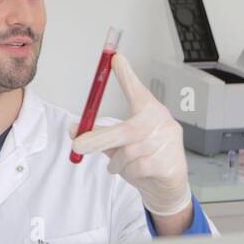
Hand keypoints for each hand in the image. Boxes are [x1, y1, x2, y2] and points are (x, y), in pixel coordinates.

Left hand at [69, 51, 191, 216]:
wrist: (167, 185)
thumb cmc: (143, 158)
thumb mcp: (120, 144)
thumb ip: (99, 135)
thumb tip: (74, 130)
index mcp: (149, 111)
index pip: (137, 90)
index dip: (126, 75)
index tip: (115, 58)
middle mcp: (161, 121)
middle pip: (126, 129)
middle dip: (99, 139)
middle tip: (77, 146)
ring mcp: (168, 142)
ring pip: (128, 153)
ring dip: (117, 163)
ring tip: (121, 166)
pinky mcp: (170, 162)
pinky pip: (137, 168)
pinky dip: (129, 173)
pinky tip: (137, 173)